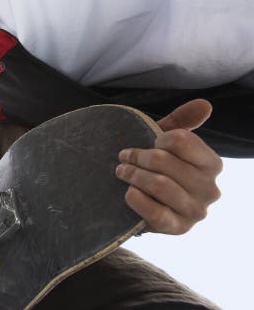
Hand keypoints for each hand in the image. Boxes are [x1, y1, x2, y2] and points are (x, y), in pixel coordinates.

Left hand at [116, 99, 222, 234]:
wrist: (138, 199)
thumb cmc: (154, 165)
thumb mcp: (164, 141)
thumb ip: (182, 122)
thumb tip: (204, 104)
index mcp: (211, 164)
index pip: (182, 140)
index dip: (158, 139)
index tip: (149, 142)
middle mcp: (211, 190)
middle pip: (165, 161)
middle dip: (138, 156)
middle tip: (123, 156)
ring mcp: (196, 212)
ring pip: (160, 185)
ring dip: (133, 175)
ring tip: (121, 171)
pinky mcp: (179, 229)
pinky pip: (156, 213)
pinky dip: (137, 200)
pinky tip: (128, 192)